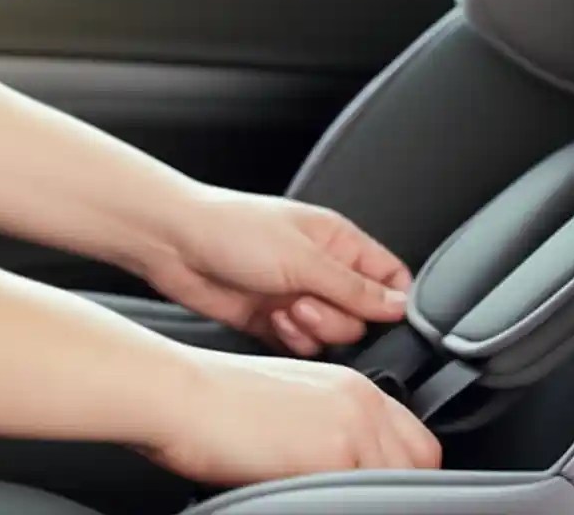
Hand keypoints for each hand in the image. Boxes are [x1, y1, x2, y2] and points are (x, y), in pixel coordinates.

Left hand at [137, 188, 412, 354]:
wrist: (174, 242)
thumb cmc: (232, 229)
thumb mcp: (304, 258)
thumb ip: (355, 288)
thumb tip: (399, 306)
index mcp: (340, 242)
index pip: (390, 277)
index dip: (391, 302)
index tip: (376, 316)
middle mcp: (322, 269)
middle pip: (361, 315)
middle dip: (335, 318)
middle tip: (306, 302)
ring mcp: (298, 295)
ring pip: (331, 334)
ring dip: (311, 330)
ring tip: (283, 309)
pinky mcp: (272, 320)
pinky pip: (301, 345)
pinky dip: (290, 340)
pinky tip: (270, 321)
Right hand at [143, 351, 440, 484]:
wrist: (182, 395)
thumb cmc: (215, 401)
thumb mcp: (290, 404)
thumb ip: (330, 428)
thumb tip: (343, 466)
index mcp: (353, 387)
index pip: (414, 438)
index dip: (403, 470)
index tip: (381, 486)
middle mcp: (363, 401)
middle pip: (421, 461)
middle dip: (400, 487)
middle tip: (360, 498)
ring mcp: (353, 427)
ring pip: (403, 480)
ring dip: (376, 496)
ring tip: (335, 499)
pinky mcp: (335, 454)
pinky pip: (371, 494)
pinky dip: (352, 502)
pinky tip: (320, 500)